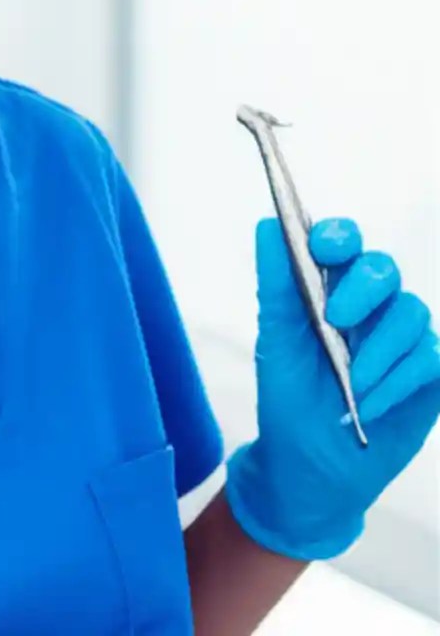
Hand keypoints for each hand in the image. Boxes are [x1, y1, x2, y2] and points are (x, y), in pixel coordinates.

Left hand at [225, 218, 439, 560]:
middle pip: (383, 269)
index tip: (324, 247)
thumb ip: (276, 285)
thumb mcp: (276, 344)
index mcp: (327, 291)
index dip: (338, 236)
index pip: (342, 243)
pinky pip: (430, 358)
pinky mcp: (428, 372)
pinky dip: (396, 383)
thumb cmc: (288, 399)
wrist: (311, 466)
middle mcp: (370, 307)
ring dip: (377, 351)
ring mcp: (402, 338)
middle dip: (361, 290)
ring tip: (351, 385)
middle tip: (335, 320)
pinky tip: (369, 407)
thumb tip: (267, 224)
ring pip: (411, 313)